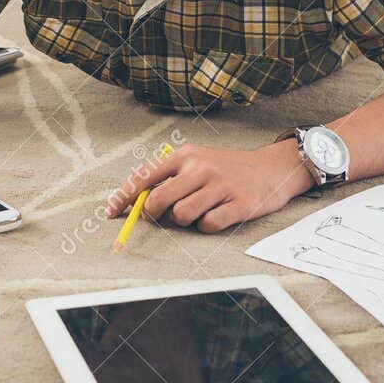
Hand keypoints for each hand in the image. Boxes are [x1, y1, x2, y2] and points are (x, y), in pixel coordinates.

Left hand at [105, 141, 315, 233]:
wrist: (272, 168)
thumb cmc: (226, 169)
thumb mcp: (197, 161)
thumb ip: (169, 177)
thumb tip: (136, 201)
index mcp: (185, 156)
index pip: (144, 177)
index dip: (123, 197)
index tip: (111, 213)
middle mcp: (201, 168)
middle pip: (158, 201)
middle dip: (155, 214)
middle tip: (164, 215)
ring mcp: (220, 186)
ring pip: (182, 216)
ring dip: (186, 220)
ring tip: (200, 210)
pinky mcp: (238, 205)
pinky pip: (207, 225)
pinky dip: (207, 226)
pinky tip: (217, 215)